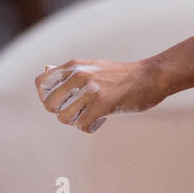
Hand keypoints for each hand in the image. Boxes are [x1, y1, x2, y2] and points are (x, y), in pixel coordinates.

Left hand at [34, 59, 163, 133]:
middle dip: (62, 112)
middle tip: (79, 111)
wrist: (152, 76)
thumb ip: (68, 70)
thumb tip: (45, 69)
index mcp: (74, 66)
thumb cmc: (123, 74)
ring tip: (91, 116)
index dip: (47, 97)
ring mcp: (91, 89)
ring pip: (64, 117)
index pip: (41, 83)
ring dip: (77, 121)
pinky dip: (90, 127)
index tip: (63, 102)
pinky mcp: (103, 103)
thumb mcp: (93, 66)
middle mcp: (79, 75)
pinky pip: (81, 125)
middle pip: (49, 104)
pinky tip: (101, 120)